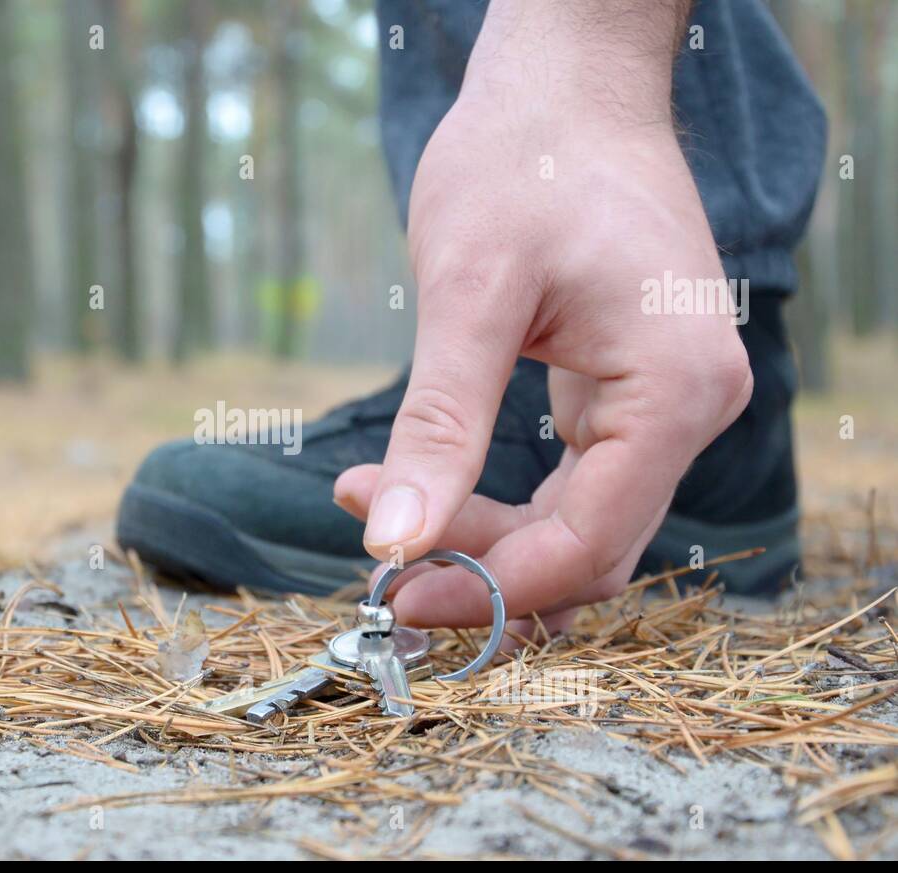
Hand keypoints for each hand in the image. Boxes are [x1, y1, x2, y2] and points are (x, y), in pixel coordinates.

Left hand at [334, 0, 750, 631]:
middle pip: (586, 548)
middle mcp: (693, 407)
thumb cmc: (525, 159)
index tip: (395, 591)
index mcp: (676, 388)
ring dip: (482, 537)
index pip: (588, 543)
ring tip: (378, 507)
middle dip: (478, 565)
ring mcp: (667, 402)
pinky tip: (426, 485)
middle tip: (377, 560)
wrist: (566, 84)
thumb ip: (440, 426)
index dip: (490, 584)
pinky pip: (573, 482)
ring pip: (577, 524)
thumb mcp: (468, 293)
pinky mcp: (631, 392)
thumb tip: (395, 541)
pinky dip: (500, 501)